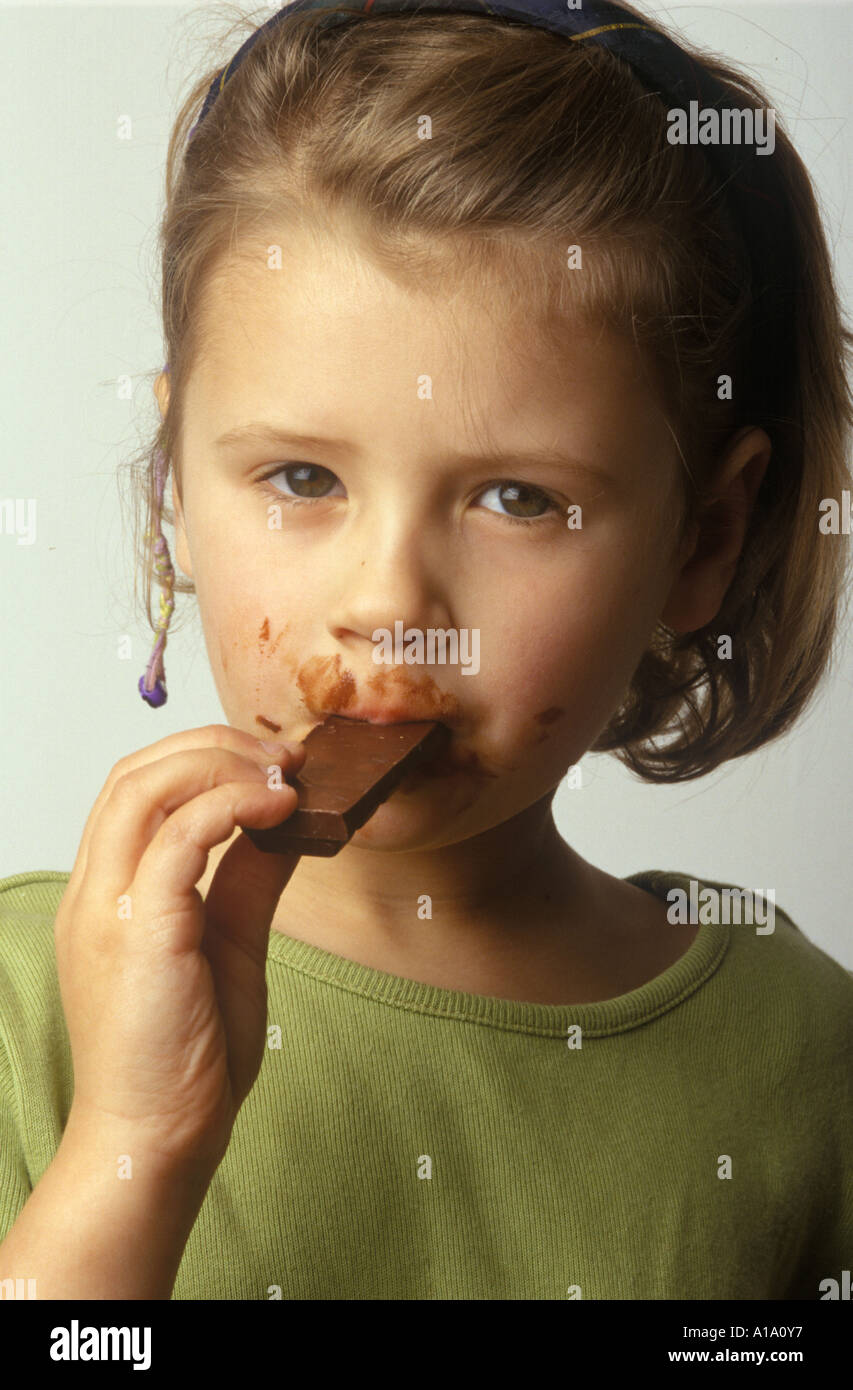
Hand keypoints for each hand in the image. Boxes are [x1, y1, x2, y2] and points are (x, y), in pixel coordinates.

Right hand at [55, 725, 304, 1175]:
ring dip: (222, 765)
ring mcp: (108, 910)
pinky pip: (178, 839)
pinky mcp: (140, 933)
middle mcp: (95, 892)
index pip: (136, 790)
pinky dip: (231, 806)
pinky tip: (280, 809)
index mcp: (108, 894)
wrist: (156, 1141)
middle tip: (284, 756)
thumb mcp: (229, 946)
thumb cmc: (185, 1058)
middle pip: (134, 773)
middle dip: (214, 746)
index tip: (271, 764)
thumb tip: (285, 825)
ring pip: (145, 788)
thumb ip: (246, 881)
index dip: (202, 758)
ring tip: (284, 775)